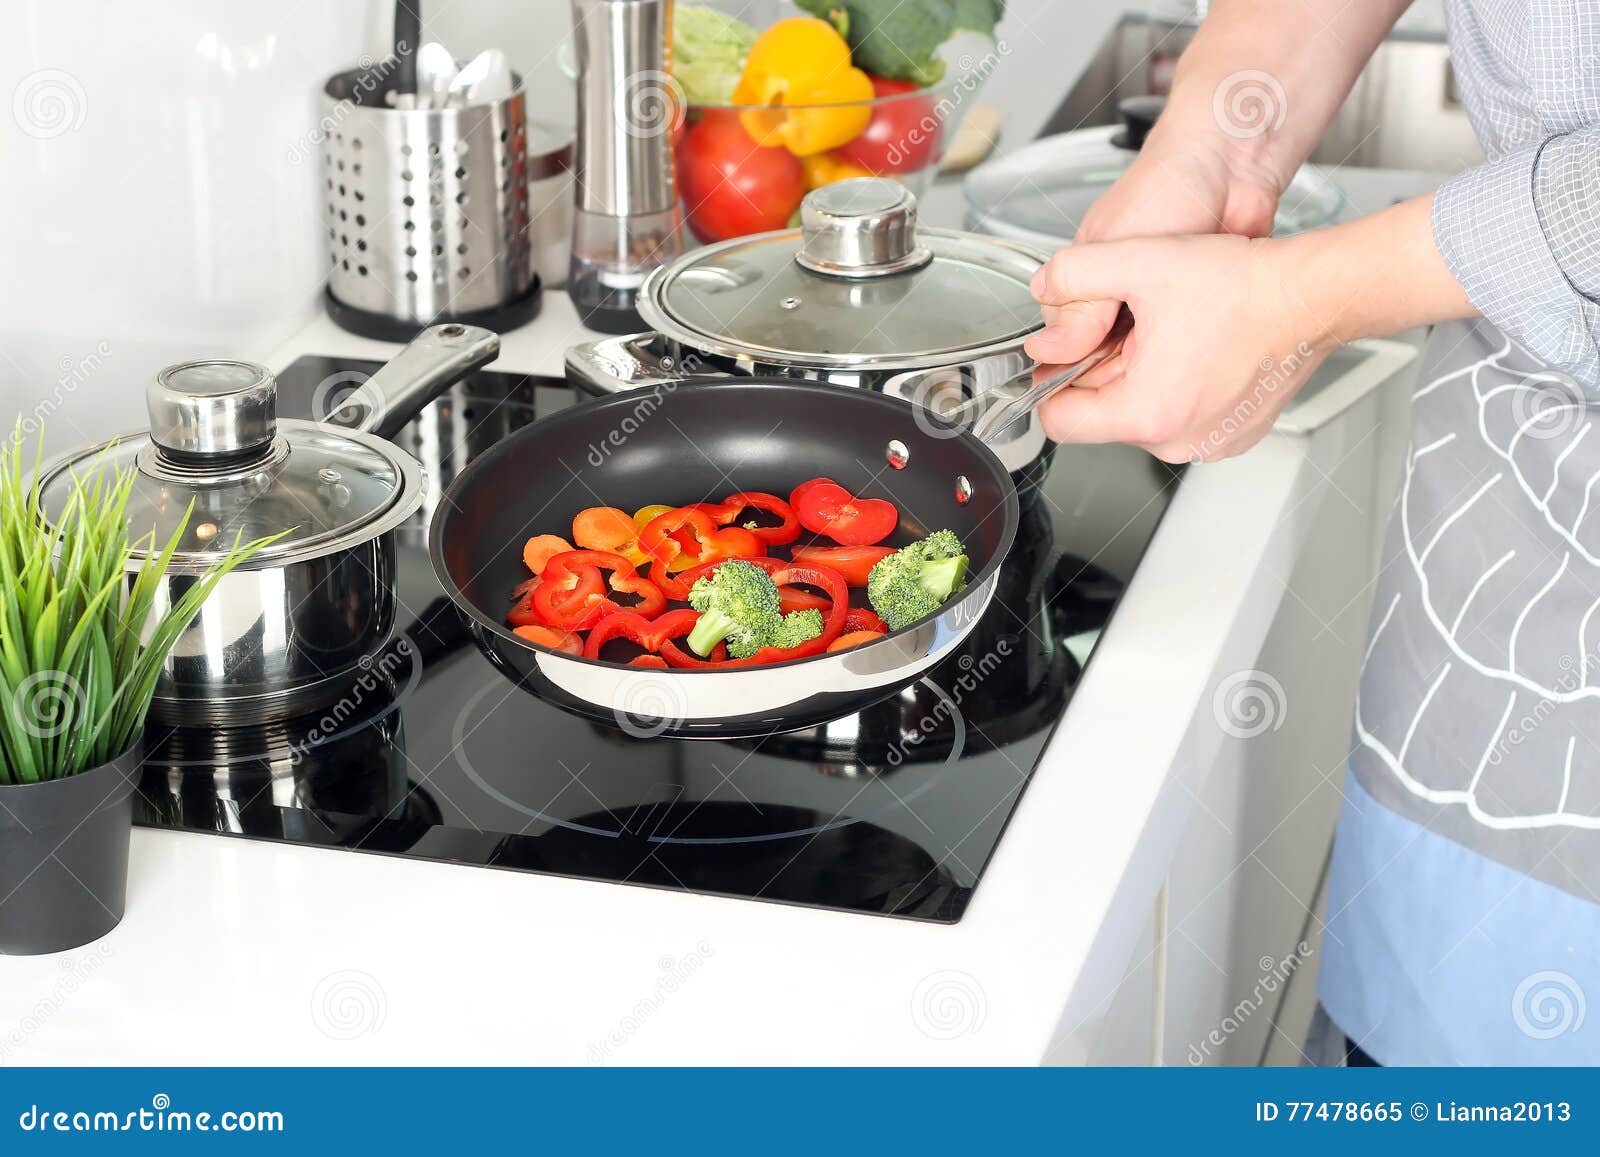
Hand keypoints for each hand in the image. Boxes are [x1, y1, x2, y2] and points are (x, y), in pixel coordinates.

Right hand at [1027, 122, 1284, 366]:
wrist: (1231, 169)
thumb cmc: (1168, 187)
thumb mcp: (1116, 251)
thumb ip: (1084, 307)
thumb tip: (1048, 349)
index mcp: (1079, 282)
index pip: (1062, 345)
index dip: (1081, 365)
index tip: (1103, 375)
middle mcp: (1109, 298)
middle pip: (1100, 357)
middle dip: (1120, 365)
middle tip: (1142, 361)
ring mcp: (1146, 307)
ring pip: (1137, 358)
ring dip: (1151, 360)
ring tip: (1168, 355)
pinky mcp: (1182, 312)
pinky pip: (1171, 349)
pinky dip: (1179, 352)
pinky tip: (1189, 348)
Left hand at [1029, 232, 1327, 462]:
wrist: (1314, 294)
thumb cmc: (1246, 286)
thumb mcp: (1142, 261)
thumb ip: (1076, 273)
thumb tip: (1044, 287)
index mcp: (1145, 413)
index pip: (1059, 420)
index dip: (1052, 380)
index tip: (1064, 352)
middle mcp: (1176, 441)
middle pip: (1102, 416)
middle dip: (1104, 372)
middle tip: (1132, 327)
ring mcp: (1208, 443)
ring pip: (1142, 414)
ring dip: (1141, 377)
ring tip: (1171, 333)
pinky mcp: (1230, 435)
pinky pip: (1180, 415)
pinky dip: (1177, 385)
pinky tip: (1196, 348)